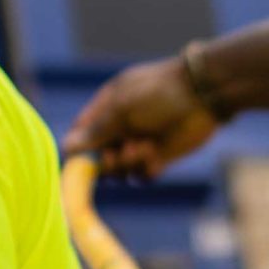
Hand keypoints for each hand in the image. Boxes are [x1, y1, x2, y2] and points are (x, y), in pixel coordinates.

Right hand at [62, 56, 220, 178]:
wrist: (202, 95)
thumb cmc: (158, 93)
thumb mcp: (121, 110)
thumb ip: (96, 131)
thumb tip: (66, 148)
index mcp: (107, 108)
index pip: (82, 134)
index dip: (79, 149)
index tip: (77, 164)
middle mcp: (120, 128)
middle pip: (98, 157)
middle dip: (106, 159)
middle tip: (115, 154)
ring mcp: (139, 143)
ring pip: (119, 170)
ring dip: (127, 164)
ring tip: (143, 148)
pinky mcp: (158, 158)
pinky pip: (141, 175)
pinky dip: (145, 170)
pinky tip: (155, 155)